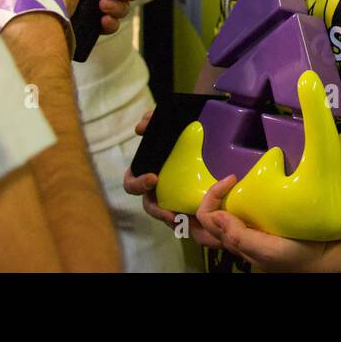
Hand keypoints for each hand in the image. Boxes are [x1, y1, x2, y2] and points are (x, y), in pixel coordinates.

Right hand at [121, 111, 221, 247]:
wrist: (209, 127)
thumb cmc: (182, 127)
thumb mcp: (168, 120)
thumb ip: (151, 119)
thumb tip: (140, 129)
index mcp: (147, 170)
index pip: (131, 183)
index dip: (137, 184)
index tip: (153, 178)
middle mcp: (157, 186)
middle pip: (150, 206)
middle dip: (157, 211)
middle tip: (171, 214)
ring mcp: (172, 194)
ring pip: (168, 215)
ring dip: (174, 220)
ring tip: (185, 221)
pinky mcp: (189, 200)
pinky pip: (185, 215)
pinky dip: (189, 220)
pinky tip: (199, 219)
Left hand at [195, 175, 328, 271]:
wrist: (325, 257)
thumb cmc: (297, 255)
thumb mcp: (268, 251)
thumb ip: (239, 236)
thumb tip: (214, 214)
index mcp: (233, 243)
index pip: (206, 218)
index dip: (211, 196)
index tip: (231, 177)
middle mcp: (234, 237)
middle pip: (201, 221)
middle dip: (191, 202)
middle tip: (202, 177)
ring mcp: (245, 230)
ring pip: (216, 216)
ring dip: (209, 199)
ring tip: (216, 180)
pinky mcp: (258, 224)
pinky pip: (235, 212)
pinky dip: (229, 200)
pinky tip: (238, 186)